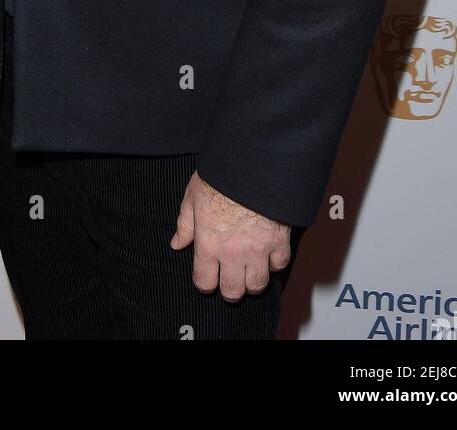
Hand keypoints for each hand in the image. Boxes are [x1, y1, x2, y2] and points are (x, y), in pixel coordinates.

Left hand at [170, 172, 291, 300]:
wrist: (252, 164)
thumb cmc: (220, 177)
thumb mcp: (192, 196)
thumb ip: (185, 224)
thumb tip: (177, 244)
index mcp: (208, 244)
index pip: (204, 282)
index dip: (204, 282)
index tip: (207, 276)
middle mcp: (233, 254)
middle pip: (232, 292)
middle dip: (229, 288)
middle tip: (229, 277)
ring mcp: (258, 250)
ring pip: (257, 285)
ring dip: (252, 281)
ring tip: (249, 270)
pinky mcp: (279, 241)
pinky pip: (279, 265)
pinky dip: (274, 263)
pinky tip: (267, 253)